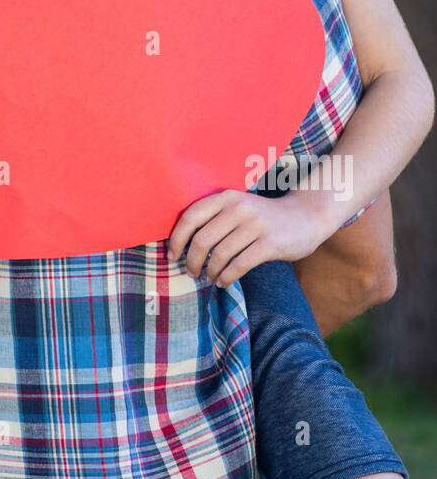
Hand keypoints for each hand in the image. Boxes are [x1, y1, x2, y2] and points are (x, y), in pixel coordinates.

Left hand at [168, 188, 334, 287]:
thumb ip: (215, 218)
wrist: (306, 216)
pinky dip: (226, 277)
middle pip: (202, 240)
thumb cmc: (264, 217)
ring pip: (219, 255)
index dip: (177, 239)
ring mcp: (255, 225)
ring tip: (210, 278)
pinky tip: (224, 281)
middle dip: (191, 260)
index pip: (190, 216)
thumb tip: (183, 243)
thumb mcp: (239, 207)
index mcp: (226, 197)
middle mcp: (239, 208)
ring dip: (210, 272)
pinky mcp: (270, 244)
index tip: (172, 255)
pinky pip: (239, 265)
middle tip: (191, 271)